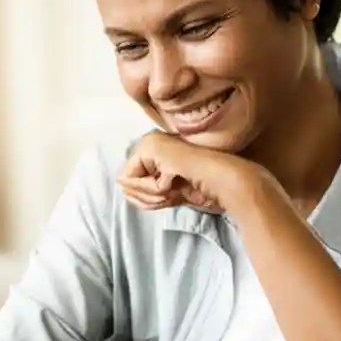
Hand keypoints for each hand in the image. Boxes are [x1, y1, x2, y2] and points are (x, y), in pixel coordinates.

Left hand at [116, 131, 264, 213]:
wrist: (221, 180)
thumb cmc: (201, 186)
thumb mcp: (168, 192)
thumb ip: (145, 190)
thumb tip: (119, 184)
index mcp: (155, 151)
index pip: (131, 181)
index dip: (148, 196)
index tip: (172, 194)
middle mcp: (149, 142)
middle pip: (127, 183)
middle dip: (148, 197)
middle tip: (173, 191)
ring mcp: (149, 142)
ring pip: (129, 183)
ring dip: (153, 194)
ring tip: (176, 185)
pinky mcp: (149, 147)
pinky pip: (134, 180)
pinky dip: (153, 188)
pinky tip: (174, 179)